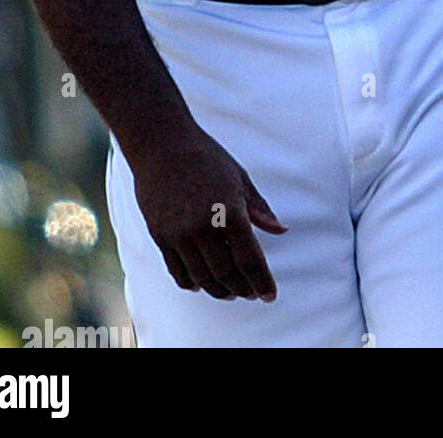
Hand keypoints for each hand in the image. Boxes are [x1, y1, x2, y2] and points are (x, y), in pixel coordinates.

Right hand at [127, 126, 287, 301]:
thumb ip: (259, 209)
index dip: (262, 282)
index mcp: (230, 213)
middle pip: (227, 275)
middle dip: (243, 289)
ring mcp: (180, 235)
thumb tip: (281, 230)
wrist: (163, 145)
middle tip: (252, 293)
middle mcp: (204, 229)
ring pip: (203, 278)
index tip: (269, 295)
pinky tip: (203, 282)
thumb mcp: (240, 178)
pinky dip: (193, 283)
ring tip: (230, 291)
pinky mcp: (161, 237)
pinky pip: (178, 272)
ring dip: (219, 290)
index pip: (250, 260)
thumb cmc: (207, 158)